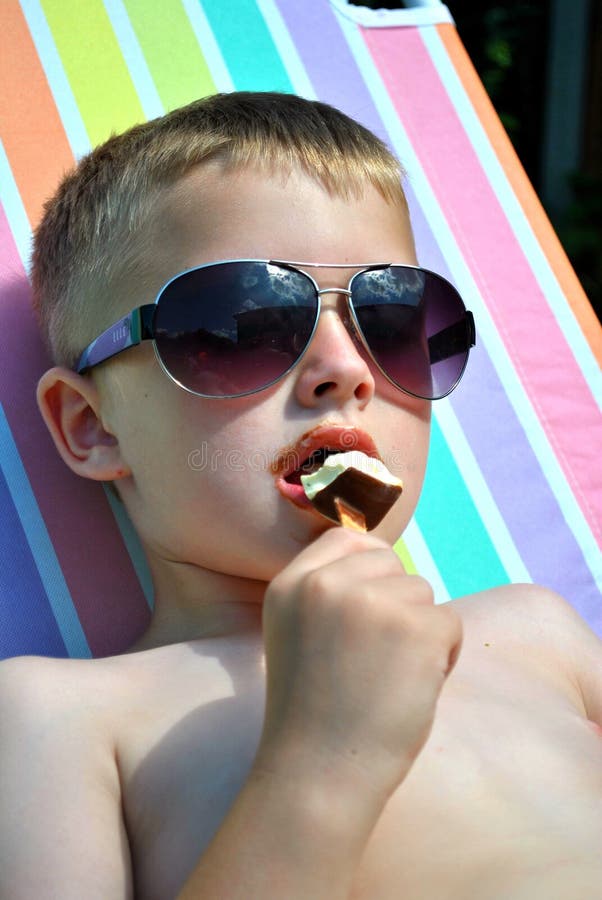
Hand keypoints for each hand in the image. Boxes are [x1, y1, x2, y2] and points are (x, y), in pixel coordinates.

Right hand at [256, 528, 461, 803]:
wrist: (319, 773)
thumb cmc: (312, 711)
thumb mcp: (295, 632)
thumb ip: (327, 593)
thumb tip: (383, 562)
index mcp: (290, 583)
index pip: (345, 537)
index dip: (370, 567)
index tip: (373, 604)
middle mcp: (326, 583)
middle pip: (390, 562)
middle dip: (396, 601)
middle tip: (378, 654)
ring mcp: (371, 602)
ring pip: (422, 592)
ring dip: (420, 630)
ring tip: (390, 676)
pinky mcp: (415, 628)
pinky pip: (449, 623)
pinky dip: (443, 655)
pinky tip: (412, 687)